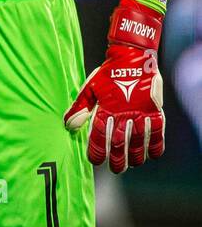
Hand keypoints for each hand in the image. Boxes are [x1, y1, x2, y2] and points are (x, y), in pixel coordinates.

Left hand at [64, 0, 164, 172]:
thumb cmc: (108, 73)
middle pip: (120, 143)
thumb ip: (80, 107)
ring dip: (136, 155)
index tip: (95, 161)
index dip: (97, 151)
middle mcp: (124, 113)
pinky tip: (153, 155)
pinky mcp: (155, 110)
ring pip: (139, 141)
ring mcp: (141, 112)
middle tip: (115, 169)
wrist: (133, 57)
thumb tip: (67, 125)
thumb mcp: (90, 87)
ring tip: (133, 164)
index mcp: (106, 108)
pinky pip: (157, 132)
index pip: (99, 136)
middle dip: (117, 159)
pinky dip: (156, 145)